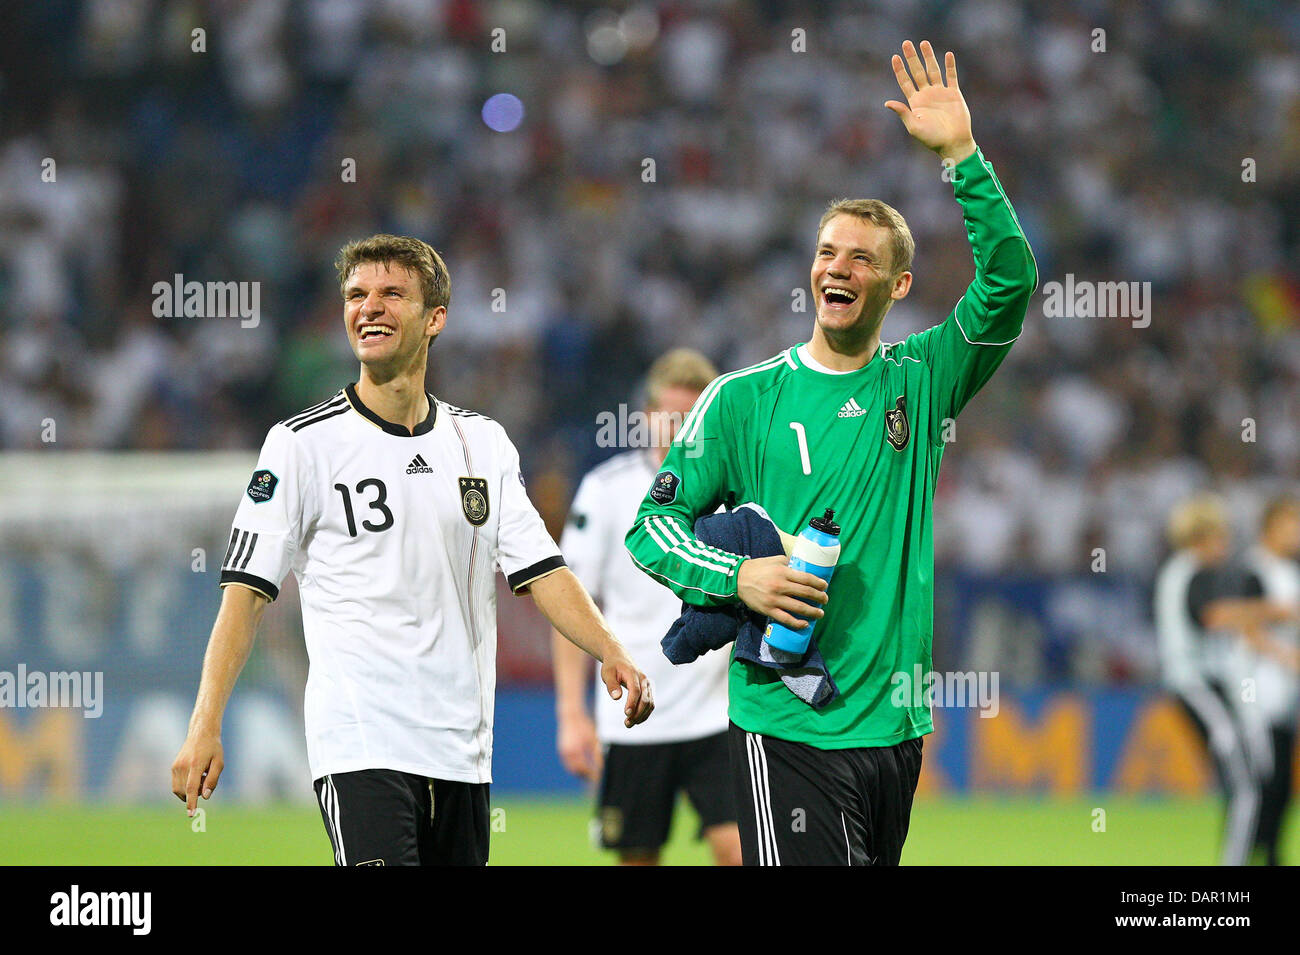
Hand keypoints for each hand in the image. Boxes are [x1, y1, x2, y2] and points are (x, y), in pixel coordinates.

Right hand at [170, 733, 223, 815]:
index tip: (191, 814)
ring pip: (179, 790)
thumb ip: (213, 780)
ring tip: (201, 777)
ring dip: (189, 792)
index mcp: (195, 764)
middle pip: (186, 791)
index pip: (192, 788)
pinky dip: (185, 787)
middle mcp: (182, 766)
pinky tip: (195, 776)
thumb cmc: (213, 749)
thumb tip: (205, 797)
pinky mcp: (173, 767)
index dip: (192, 802)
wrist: (201, 734)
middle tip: (206, 781)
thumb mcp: (219, 763)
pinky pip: (176, 785)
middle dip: (196, 794)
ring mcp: (176, 767)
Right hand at [556, 710, 603, 781]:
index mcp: (576, 750)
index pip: (584, 769)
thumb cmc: (584, 726)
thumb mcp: (594, 739)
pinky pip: (568, 763)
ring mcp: (563, 752)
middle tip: (594, 778)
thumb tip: (602, 767)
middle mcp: (568, 753)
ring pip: (571, 768)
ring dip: (580, 772)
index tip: (599, 777)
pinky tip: (583, 765)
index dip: (592, 775)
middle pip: (577, 771)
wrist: (570, 716)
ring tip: (590, 773)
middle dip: (585, 776)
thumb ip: (597, 754)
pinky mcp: (561, 751)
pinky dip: (575, 766)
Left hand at [601, 650, 653, 727]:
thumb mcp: (607, 674)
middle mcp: (644, 679)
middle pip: (645, 699)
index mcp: (633, 674)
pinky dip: (645, 713)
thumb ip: (611, 685)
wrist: (619, 657)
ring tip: (629, 724)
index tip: (626, 714)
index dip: (632, 703)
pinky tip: (636, 720)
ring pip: (650, 703)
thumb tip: (616, 698)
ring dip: (641, 715)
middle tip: (626, 724)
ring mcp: (648, 684)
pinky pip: (650, 703)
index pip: (636, 691)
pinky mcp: (648, 689)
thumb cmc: (612, 666)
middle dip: (637, 713)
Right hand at [737, 555, 828, 629]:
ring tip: (820, 614)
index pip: (806, 578)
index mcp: (783, 572)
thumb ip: (789, 563)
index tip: (825, 586)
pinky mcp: (768, 610)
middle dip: (819, 597)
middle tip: (825, 600)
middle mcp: (780, 586)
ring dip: (812, 611)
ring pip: (798, 608)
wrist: (738, 579)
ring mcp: (774, 599)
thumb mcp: (775, 560)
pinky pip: (785, 619)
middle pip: (806, 593)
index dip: (818, 583)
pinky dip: (797, 623)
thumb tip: (803, 566)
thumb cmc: (758, 568)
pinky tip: (805, 624)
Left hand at [884, 40, 975, 164]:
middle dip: (912, 58)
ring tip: (923, 43)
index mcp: (915, 102)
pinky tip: (948, 54)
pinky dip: (950, 66)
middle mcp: (926, 95)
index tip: (895, 57)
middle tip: (906, 43)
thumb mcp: (914, 127)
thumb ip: (902, 112)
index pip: (905, 82)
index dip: (900, 70)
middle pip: (917, 72)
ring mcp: (940, 93)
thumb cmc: (932, 139)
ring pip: (933, 70)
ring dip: (929, 57)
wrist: (953, 142)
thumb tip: (886, 102)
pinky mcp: (953, 94)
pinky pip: (951, 76)